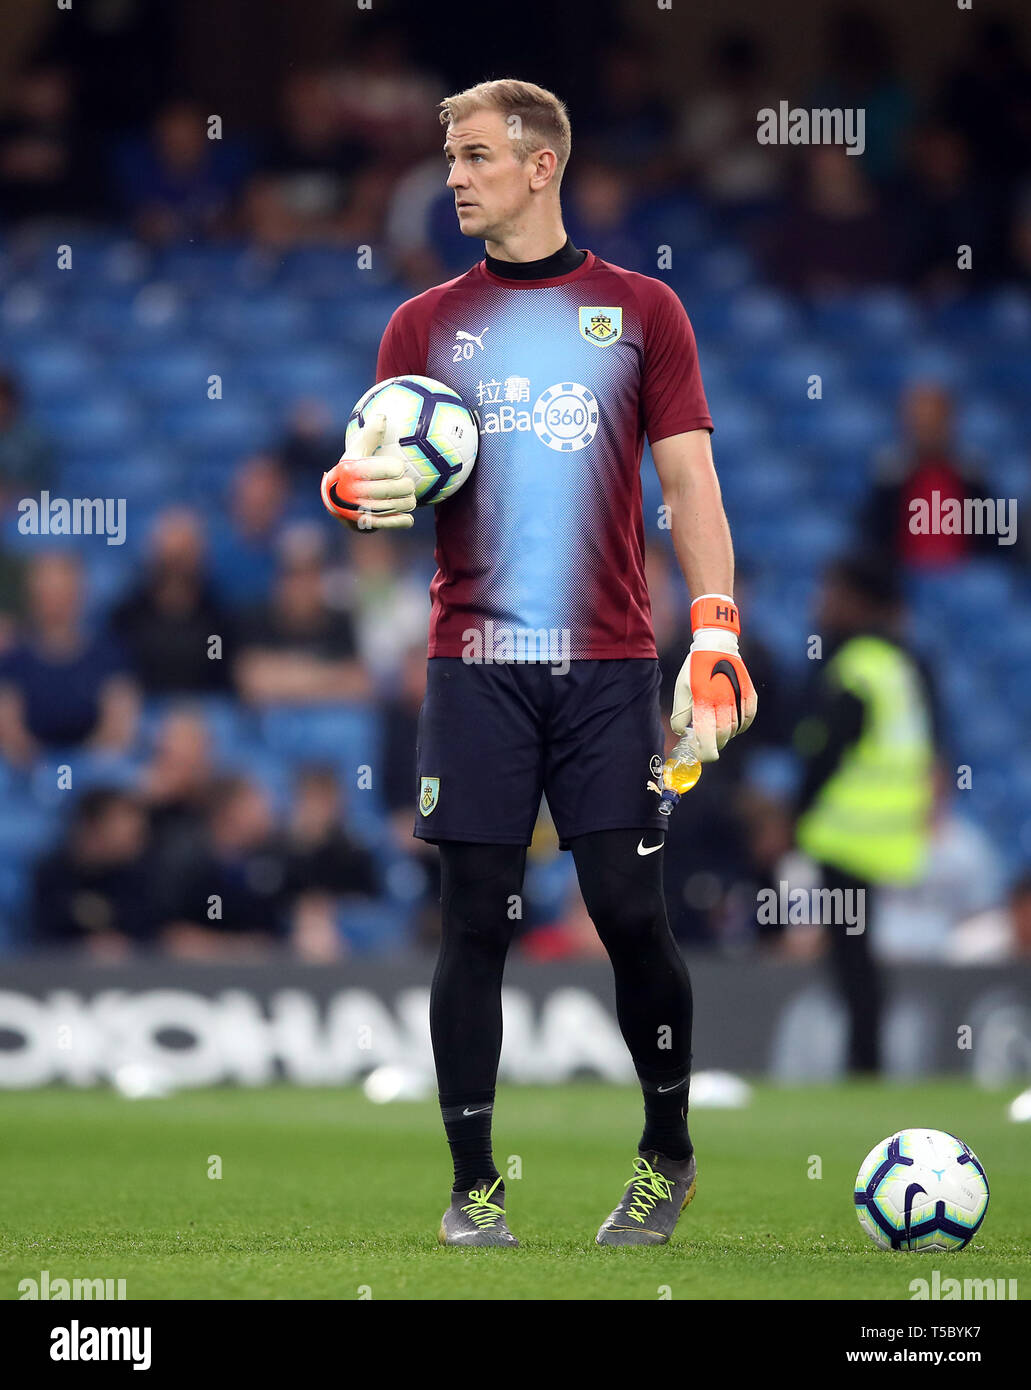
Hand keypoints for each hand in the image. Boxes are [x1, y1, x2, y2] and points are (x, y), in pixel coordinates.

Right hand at [320, 412, 416, 530]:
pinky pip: (395, 523)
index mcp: (353, 471)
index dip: (397, 469)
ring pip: (400, 505)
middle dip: (407, 485)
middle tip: (408, 484)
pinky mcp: (368, 525)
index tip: (398, 468)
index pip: (389, 469)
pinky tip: (408, 518)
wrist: (333, 501)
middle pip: (398, 488)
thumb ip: (370, 435)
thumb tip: (382, 415)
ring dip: (409, 502)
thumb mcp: (355, 452)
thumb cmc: (350, 471)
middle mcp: (356, 492)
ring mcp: (362, 510)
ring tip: (410, 498)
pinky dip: (403, 520)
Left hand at [671, 594, 756, 760]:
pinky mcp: (750, 695)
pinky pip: (747, 719)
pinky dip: (739, 726)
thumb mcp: (682, 688)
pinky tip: (730, 722)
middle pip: (722, 735)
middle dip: (714, 744)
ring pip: (734, 729)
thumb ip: (681, 713)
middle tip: (706, 743)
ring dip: (724, 734)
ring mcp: (739, 697)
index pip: (708, 736)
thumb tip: (684, 732)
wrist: (717, 645)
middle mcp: (724, 700)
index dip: (706, 752)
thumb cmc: (695, 668)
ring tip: (715, 727)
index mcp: (705, 700)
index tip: (702, 755)